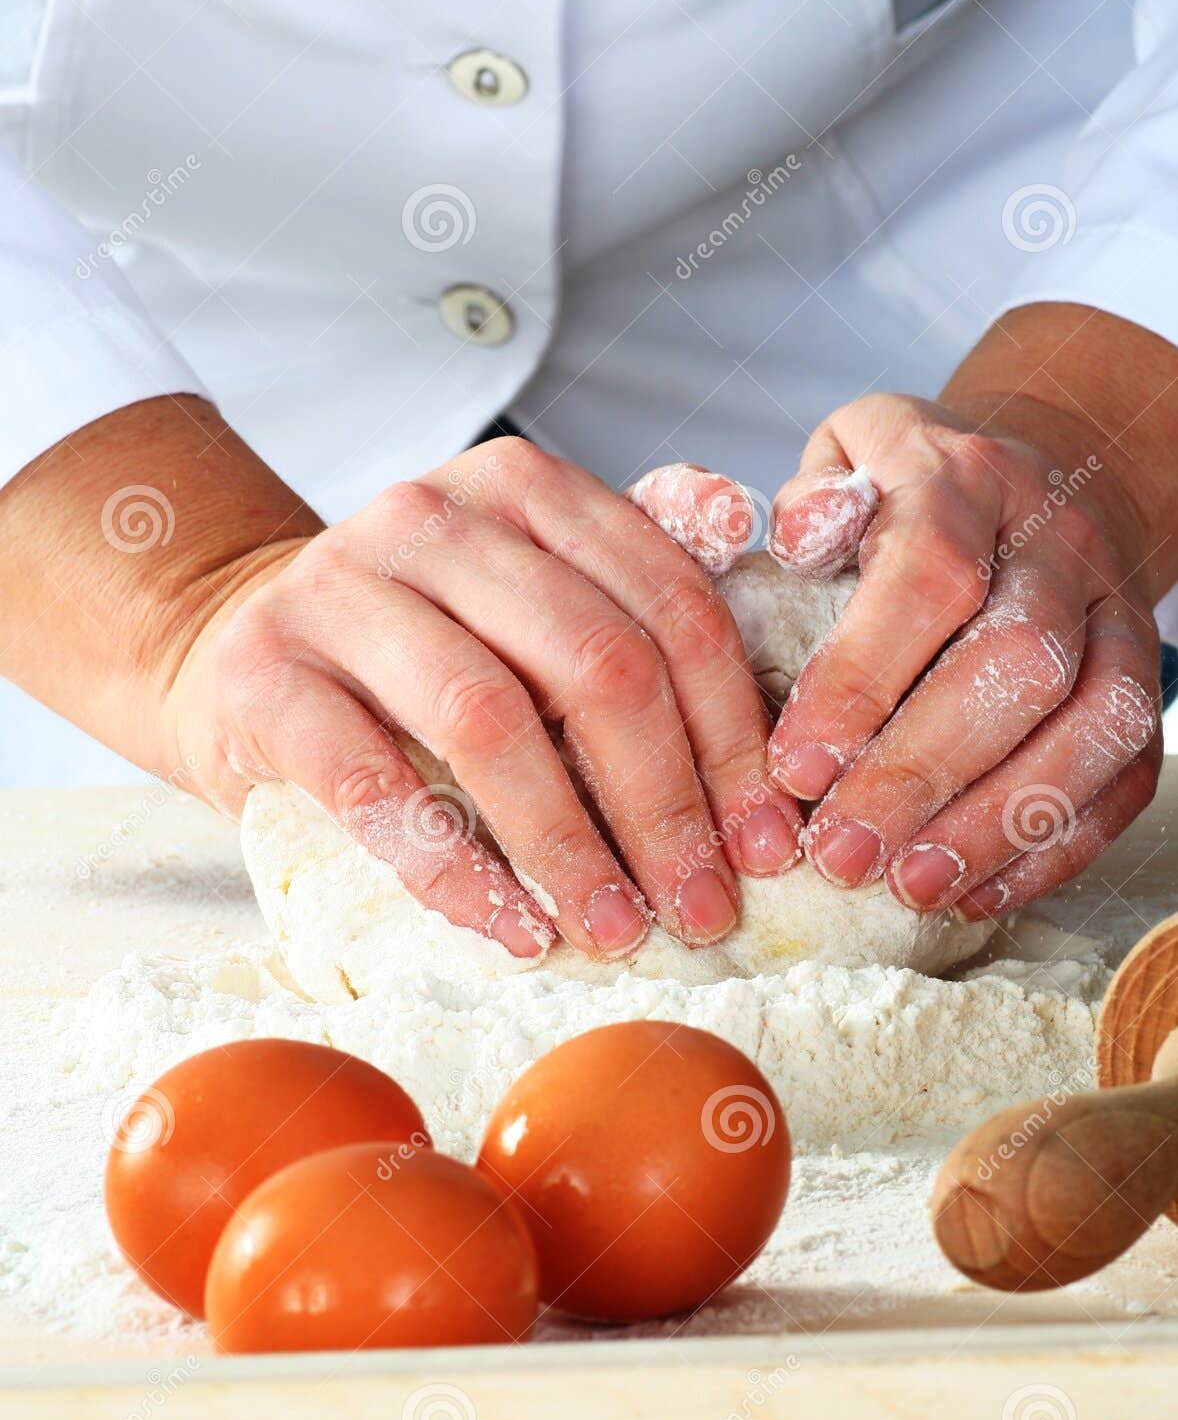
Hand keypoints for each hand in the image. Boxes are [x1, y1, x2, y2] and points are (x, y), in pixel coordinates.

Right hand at [163, 437, 802, 960]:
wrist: (236, 647)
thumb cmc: (420, 643)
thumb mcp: (525, 589)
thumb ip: (631, 575)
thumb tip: (749, 535)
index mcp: (525, 487)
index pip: (670, 604)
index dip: (734, 735)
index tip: (766, 843)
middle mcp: (432, 517)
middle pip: (594, 661)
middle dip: (667, 803)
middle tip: (704, 909)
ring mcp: (338, 587)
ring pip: (488, 718)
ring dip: (568, 845)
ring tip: (616, 932)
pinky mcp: (262, 672)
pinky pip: (371, 782)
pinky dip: (453, 867)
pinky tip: (511, 926)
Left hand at [632, 395, 1162, 920]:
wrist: (1029, 482)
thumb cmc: (899, 490)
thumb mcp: (840, 459)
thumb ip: (806, 502)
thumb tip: (794, 545)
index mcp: (967, 477)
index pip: (929, 571)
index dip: (864, 677)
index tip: (795, 768)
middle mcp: (1059, 538)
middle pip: (1021, 659)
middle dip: (924, 771)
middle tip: (840, 853)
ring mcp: (1117, 610)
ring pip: (1095, 723)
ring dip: (998, 821)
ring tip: (909, 885)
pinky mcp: (1143, 679)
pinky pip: (1125, 774)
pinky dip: (1052, 847)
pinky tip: (971, 891)